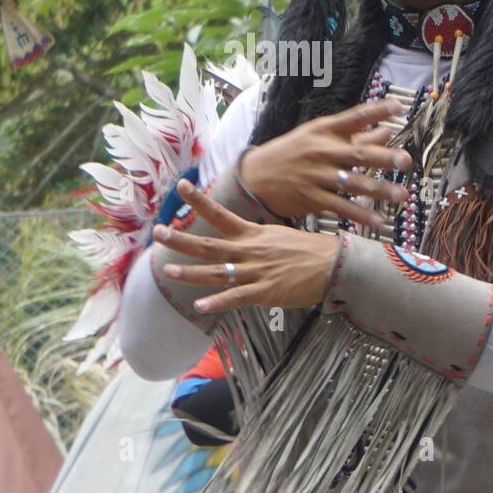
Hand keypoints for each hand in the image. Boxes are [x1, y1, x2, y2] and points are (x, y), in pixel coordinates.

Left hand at [153, 179, 339, 314]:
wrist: (334, 265)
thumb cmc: (309, 250)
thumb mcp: (280, 235)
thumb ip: (258, 236)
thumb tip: (244, 232)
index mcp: (253, 234)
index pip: (221, 213)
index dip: (199, 201)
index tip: (181, 187)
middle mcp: (249, 250)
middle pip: (209, 244)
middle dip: (181, 239)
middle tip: (158, 232)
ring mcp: (255, 271)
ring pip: (215, 272)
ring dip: (189, 272)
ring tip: (167, 270)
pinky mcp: (264, 292)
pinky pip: (235, 298)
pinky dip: (216, 302)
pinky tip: (198, 305)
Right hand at [239, 99, 411, 229]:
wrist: (255, 177)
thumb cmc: (293, 154)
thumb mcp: (319, 138)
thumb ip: (355, 136)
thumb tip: (388, 131)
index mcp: (323, 131)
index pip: (353, 117)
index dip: (376, 111)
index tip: (398, 107)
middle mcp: (321, 151)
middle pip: (356, 154)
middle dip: (382, 158)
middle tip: (405, 161)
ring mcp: (316, 176)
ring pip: (352, 184)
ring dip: (378, 191)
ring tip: (402, 196)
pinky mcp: (311, 198)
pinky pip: (340, 208)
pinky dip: (360, 215)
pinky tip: (378, 221)